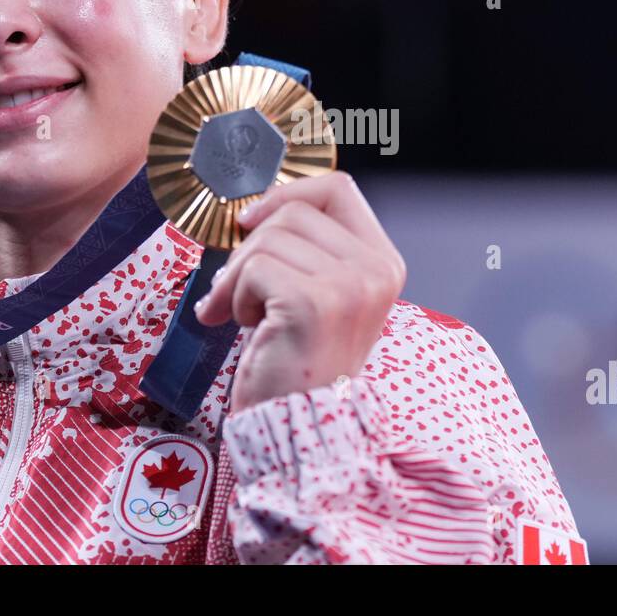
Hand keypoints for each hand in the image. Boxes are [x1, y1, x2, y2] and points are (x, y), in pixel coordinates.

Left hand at [193, 170, 406, 412]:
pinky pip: (253, 268)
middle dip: (251, 249)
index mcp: (383, 261)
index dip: (287, 195)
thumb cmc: (298, 361)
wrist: (298, 426)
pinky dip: (233, 296)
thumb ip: (307, 249)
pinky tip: (249, 328)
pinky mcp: (314, 303)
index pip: (337, 189)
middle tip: (241, 293)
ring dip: (239, 277)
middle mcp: (376, 270)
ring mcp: (350, 286)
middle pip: (293, 212)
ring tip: (248, 316)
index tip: (252, 223)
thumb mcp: (319, 293)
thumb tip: (255, 207)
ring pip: (267, 238)